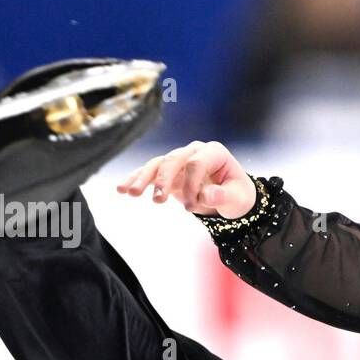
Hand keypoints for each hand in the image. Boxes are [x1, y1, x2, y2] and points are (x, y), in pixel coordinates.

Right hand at [115, 140, 257, 218]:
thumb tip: (207, 196)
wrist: (231, 197)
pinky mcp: (168, 172)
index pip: (196, 164)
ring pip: (157, 165)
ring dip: (142, 178)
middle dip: (163, 180)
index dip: (192, 185)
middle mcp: (194, 151)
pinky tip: (121, 189)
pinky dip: (136, 179)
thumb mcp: (237, 198)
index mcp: (214, 152)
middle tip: (157, 201)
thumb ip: (223, 196)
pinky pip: (149, 173)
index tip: (191, 208)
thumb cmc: (236, 194)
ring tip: (129, 193)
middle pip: (173, 160)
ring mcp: (179, 160)